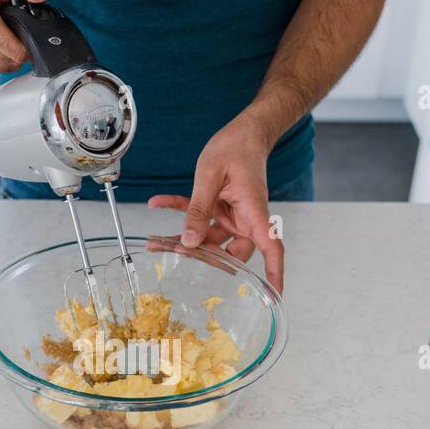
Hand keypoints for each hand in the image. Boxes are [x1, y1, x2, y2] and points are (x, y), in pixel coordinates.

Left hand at [148, 115, 285, 293]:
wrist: (243, 132)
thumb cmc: (236, 147)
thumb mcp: (210, 177)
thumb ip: (198, 210)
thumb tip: (190, 242)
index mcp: (254, 212)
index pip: (271, 249)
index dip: (274, 274)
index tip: (275, 297)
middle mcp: (246, 219)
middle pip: (228, 252)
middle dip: (199, 256)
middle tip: (170, 250)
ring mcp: (233, 216)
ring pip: (208, 239)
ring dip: (181, 238)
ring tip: (154, 240)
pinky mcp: (221, 209)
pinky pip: (200, 218)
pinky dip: (179, 211)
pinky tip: (157, 204)